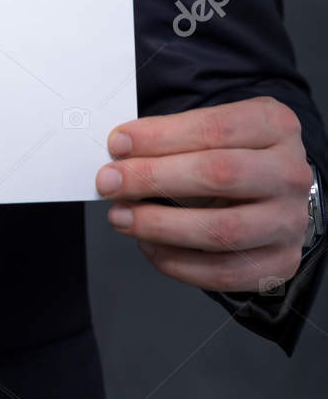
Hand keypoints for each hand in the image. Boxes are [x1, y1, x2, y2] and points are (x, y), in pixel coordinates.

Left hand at [96, 98, 310, 295]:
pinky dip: (178, 263)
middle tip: (109, 182)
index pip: (214, 129)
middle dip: (153, 178)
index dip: (160, 137)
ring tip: (121, 216)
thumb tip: (120, 153)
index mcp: (275, 126)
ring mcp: (290, 221)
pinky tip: (148, 246)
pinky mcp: (281, 262)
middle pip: (218, 175)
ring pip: (222, 230)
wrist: (276, 189)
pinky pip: (225, 273)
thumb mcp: (214, 128)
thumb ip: (174, 136)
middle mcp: (290, 173)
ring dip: (160, 226)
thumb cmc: (234, 154)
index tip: (117, 144)